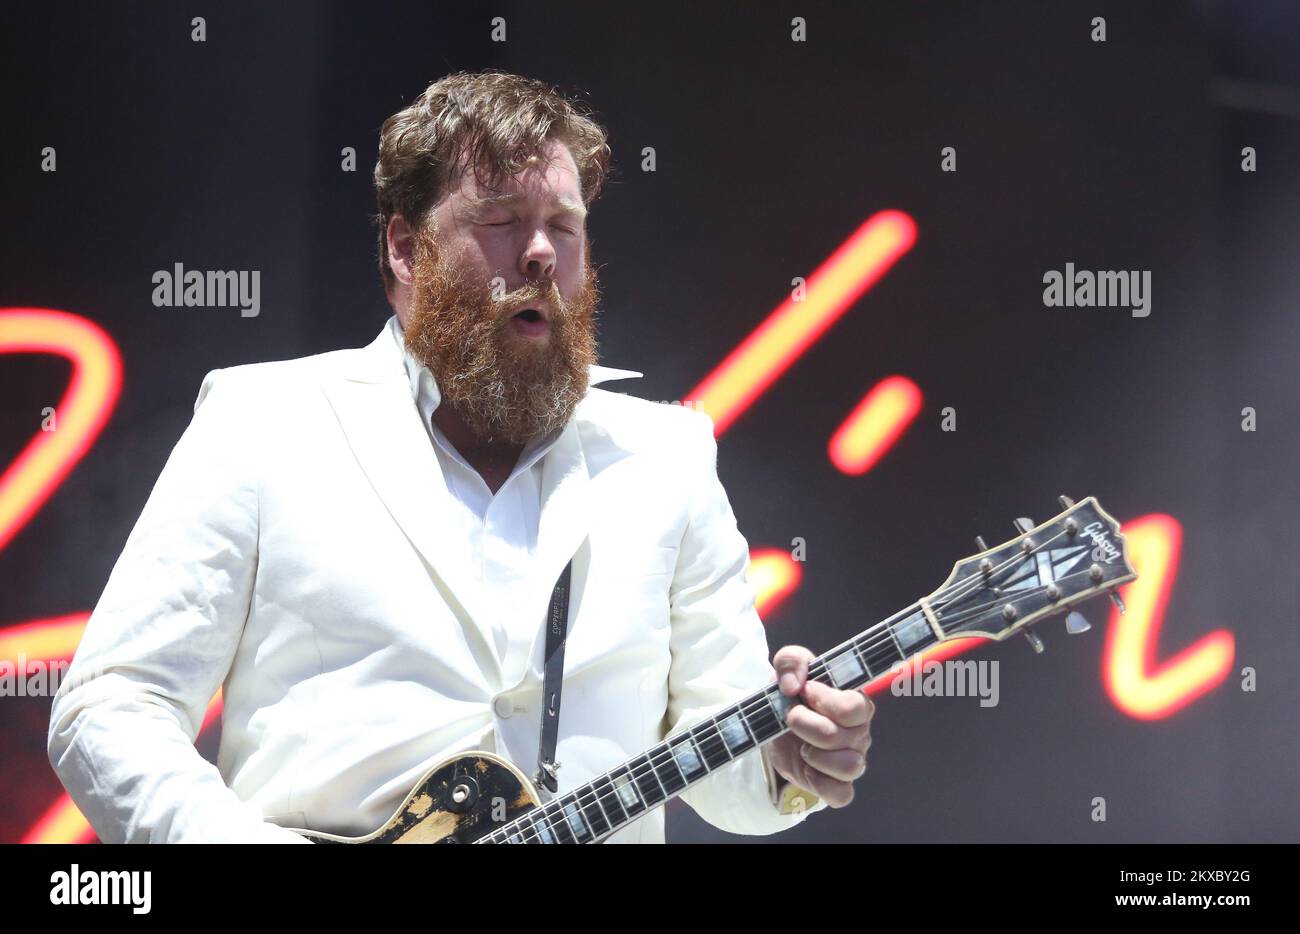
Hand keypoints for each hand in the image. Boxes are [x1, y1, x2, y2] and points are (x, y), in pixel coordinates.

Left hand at [767, 645, 874, 807]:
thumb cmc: (792, 695)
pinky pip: (842, 795)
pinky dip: (821, 784)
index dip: (824, 701)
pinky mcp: (837, 785)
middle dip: (805, 724)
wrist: (776, 726)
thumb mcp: (787, 668)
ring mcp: (852, 761)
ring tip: (802, 746)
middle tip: (791, 717)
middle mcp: (859, 733)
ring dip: (815, 755)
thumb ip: (791, 661)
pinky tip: (807, 768)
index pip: (853, 707)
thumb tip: (794, 685)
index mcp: (855, 704)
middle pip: (840, 735)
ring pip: (848, 767)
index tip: (805, 692)